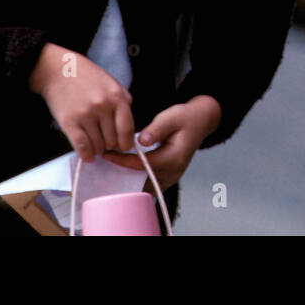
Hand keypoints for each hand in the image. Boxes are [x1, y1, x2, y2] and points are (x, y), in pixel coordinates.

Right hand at [29, 42, 133, 162]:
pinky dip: (86, 155)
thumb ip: (124, 102)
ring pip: (98, 146)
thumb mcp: (112, 83)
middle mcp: (102, 106)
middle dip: (110, 144)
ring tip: (94, 142)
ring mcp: (85, 114)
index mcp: (116, 97)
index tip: (123, 146)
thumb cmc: (87, 77)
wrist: (58, 70)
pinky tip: (88, 155)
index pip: (127, 128)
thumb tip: (129, 127)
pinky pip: (82, 147)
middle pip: (112, 140)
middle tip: (104, 140)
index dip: (127, 142)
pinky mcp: (69, 122)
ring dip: (97, 149)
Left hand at [102, 95, 221, 190]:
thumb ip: (156, 129)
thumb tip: (141, 141)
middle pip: (143, 181)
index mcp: (174, 158)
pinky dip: (137, 181)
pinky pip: (150, 185)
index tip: (107, 154)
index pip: (143, 165)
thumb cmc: (185, 118)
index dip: (123, 161)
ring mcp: (172, 176)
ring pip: (146, 187)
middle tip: (104, 168)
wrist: (200, 121)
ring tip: (110, 172)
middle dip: (123, 176)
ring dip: (129, 181)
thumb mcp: (171, 117)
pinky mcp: (169, 176)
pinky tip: (123, 173)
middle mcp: (174, 172)